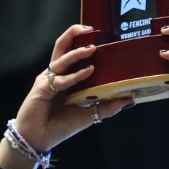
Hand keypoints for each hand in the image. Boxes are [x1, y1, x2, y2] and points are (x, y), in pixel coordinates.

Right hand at [7, 24, 133, 160]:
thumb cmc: (59, 127)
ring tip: (92, 48)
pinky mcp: (42, 86)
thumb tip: (130, 99)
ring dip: (77, 52)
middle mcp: (57, 75)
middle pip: (63, 47)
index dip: (85, 43)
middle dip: (74, 34)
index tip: (103, 38)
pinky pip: (61, 78)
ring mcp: (48, 79)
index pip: (74, 55)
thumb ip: (107, 107)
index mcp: (66, 78)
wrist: (38, 139)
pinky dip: (75, 75)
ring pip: (61, 57)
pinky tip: (89, 71)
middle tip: (91, 29)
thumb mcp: (89, 116)